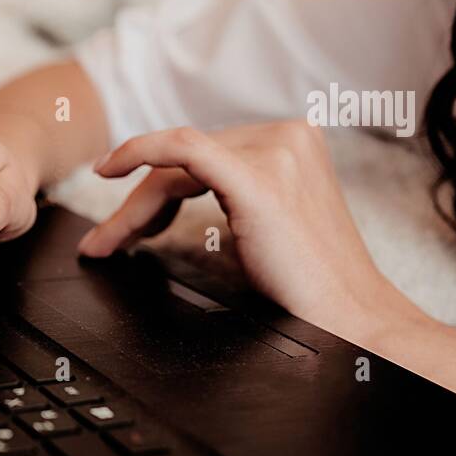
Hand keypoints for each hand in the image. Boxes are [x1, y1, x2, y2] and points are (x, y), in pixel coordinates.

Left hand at [77, 120, 419, 341]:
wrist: (351, 318)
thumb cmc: (308, 286)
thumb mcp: (265, 224)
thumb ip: (232, 195)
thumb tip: (169, 196)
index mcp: (293, 142)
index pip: (204, 156)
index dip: (155, 187)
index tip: (126, 219)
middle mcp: (286, 137)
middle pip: (185, 161)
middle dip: (138, 203)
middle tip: (104, 242)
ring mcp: (274, 152)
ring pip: (174, 164)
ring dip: (132, 206)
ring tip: (105, 243)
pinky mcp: (256, 178)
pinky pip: (182, 148)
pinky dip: (138, 151)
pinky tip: (107, 170)